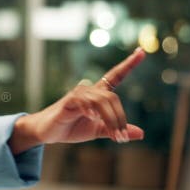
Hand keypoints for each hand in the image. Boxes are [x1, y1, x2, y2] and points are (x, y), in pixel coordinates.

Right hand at [9, 48, 145, 153]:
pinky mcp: (67, 102)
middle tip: (121, 138)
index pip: (115, 76)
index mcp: (97, 95)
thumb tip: (141, 134)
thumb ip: (116, 129)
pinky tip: (92, 117)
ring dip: (111, 120)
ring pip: (101, 101)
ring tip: (114, 137)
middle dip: (120, 118)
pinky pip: (82, 101)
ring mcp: (78, 95)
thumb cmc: (71, 127)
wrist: (47, 133)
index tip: (142, 51)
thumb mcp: (97, 130)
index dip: (128, 64)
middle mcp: (89, 91)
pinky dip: (90, 109)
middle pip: (112, 98)